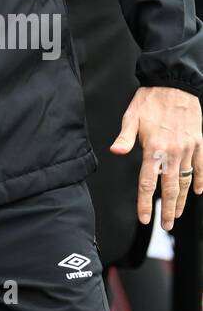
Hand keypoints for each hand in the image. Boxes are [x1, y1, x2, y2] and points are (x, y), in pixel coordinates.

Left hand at [111, 86, 202, 229]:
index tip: (145, 219)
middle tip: (165, 226)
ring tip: (177, 214)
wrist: (175, 84)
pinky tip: (197, 192)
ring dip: (181, 200)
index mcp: (154, 148)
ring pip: (185, 181)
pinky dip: (200, 181)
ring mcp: (188, 149)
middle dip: (167, 210)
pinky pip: (201, 168)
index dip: (145, 202)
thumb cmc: (150, 100)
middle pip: (169, 188)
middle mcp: (173, 152)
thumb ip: (125, 137)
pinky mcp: (199, 143)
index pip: (147, 182)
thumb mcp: (131, 116)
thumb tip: (115, 152)